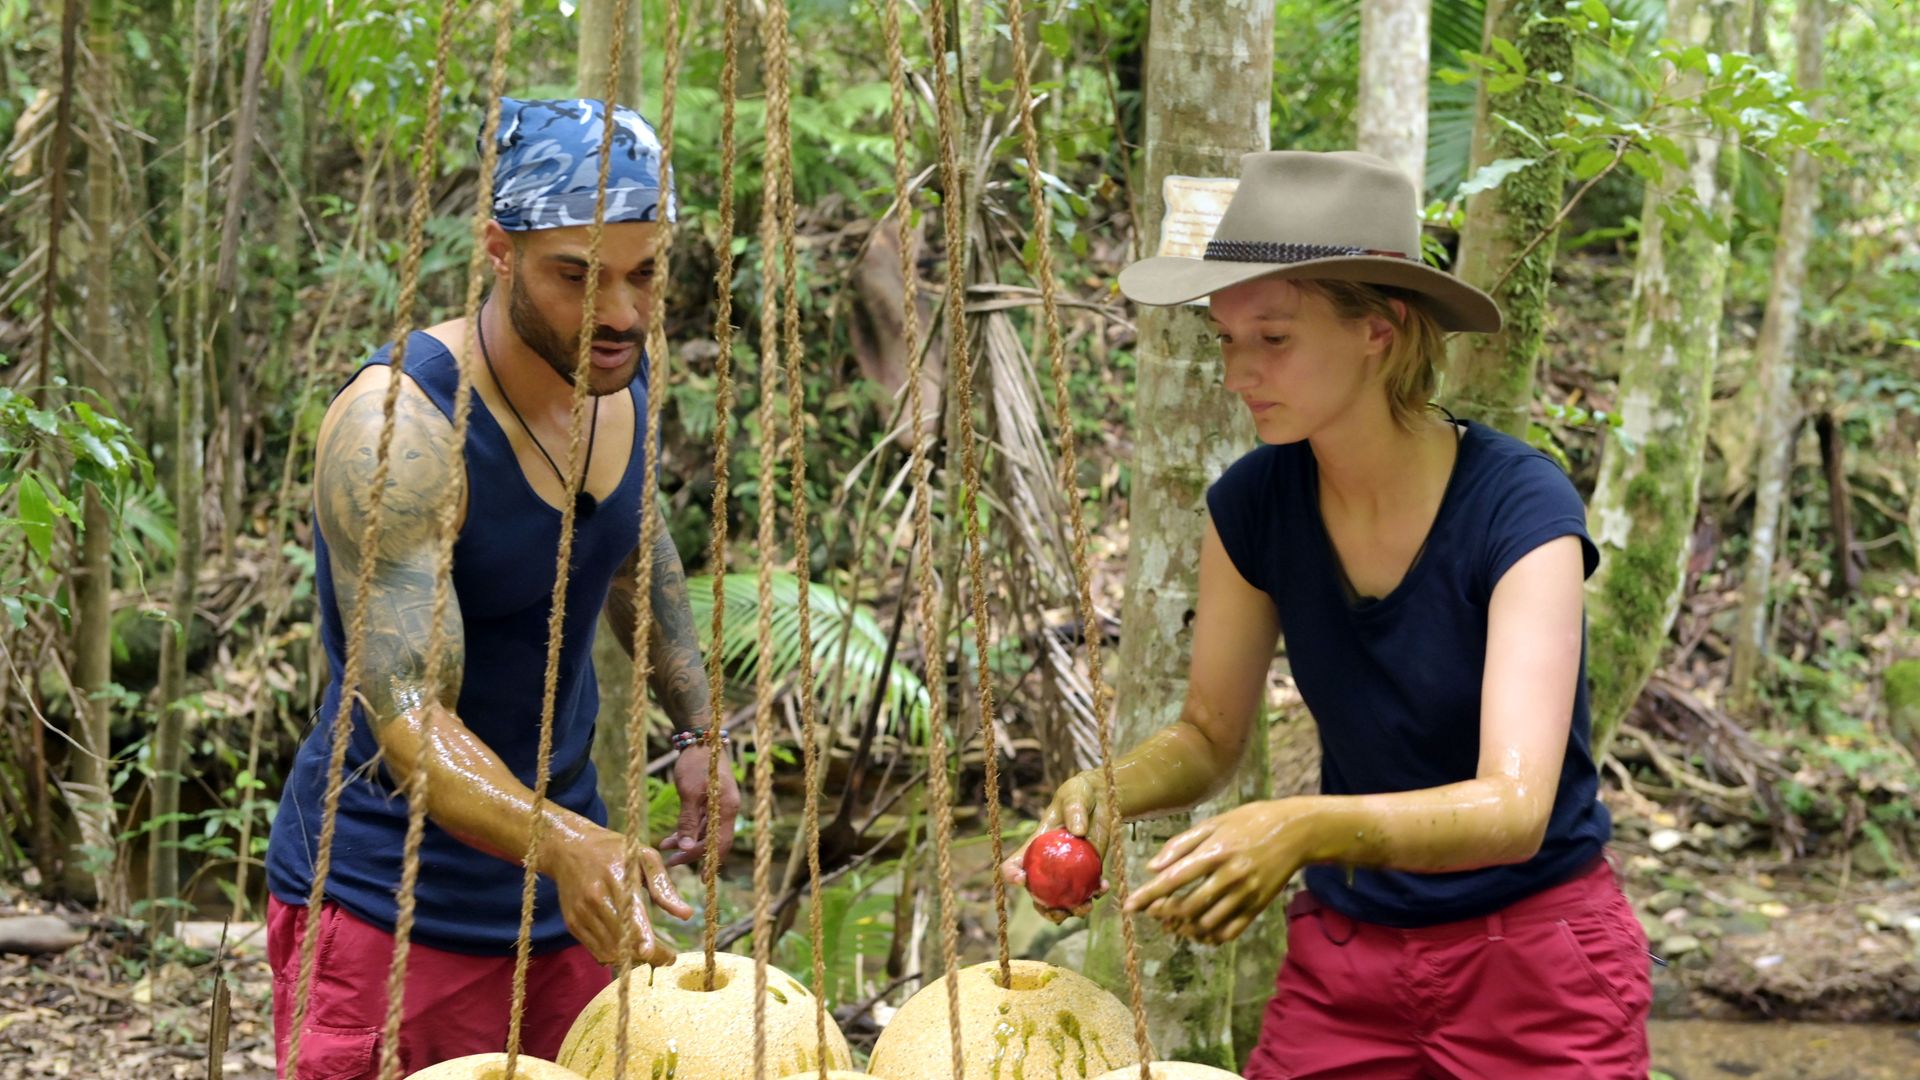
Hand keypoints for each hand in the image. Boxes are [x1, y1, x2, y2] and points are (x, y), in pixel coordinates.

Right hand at [545, 822, 691, 965]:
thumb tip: (687, 915)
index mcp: (616, 878)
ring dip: (633, 958)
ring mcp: (581, 913)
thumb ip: (664, 887)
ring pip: (610, 950)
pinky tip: (629, 949)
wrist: (569, 848)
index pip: (631, 914)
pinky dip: (615, 956)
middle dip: (649, 955)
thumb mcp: (644, 857)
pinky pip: (597, 951)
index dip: (643, 937)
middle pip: (622, 939)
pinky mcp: (573, 923)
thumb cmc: (614, 850)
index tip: (656, 954)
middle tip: (669, 958)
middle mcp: (595, 898)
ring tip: (651, 953)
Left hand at [661, 742, 741, 868]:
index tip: (700, 878)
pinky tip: (670, 837)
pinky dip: (687, 830)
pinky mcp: (712, 801)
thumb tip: (686, 847)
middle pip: (713, 840)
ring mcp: (720, 805)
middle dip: (692, 853)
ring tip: (664, 848)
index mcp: (726, 808)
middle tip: (672, 863)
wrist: (701, 738)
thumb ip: (688, 821)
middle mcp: (727, 809)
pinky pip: (701, 822)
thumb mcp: (689, 792)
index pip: (721, 842)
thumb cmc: (696, 763)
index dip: (710, 861)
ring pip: (705, 832)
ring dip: (686, 842)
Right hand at [1000, 771, 1114, 923]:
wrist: (1101, 799)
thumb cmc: (1079, 794)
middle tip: (1060, 913)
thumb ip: (1074, 810)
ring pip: (1063, 900)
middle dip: (1046, 909)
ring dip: (1072, 910)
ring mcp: (1068, 871)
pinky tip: (1104, 887)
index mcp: (1035, 846)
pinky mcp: (1088, 872)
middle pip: (1038, 894)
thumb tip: (1078, 832)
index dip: (1012, 875)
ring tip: (1087, 907)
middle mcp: (1048, 864)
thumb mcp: (1075, 795)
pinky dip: (1095, 894)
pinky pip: (1088, 890)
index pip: (1015, 864)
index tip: (1021, 879)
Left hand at [1124, 798, 1311, 945]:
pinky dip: (1210, 936)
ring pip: (1207, 923)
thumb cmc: (1249, 822)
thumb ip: (1180, 845)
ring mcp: (1246, 893)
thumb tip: (1152, 868)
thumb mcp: (1213, 823)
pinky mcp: (1258, 906)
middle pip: (1188, 906)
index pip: (1174, 879)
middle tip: (1153, 914)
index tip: (1129, 906)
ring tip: (1173, 923)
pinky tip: (1199, 930)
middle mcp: (1230, 875)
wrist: (1296, 831)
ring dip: (1184, 928)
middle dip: (1165, 914)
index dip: (1149, 894)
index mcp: (1215, 852)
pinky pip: (1230, 931)